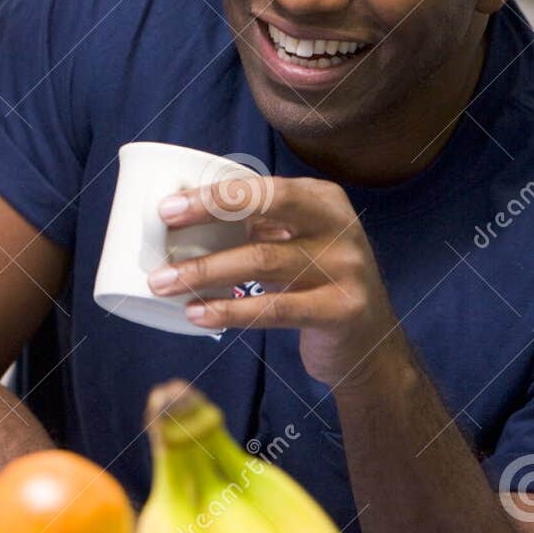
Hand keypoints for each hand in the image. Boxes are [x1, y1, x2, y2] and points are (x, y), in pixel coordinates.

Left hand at [149, 176, 409, 388]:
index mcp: (322, 199)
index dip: (214, 194)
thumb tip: (176, 217)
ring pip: (262, 261)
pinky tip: (196, 314)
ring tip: (163, 283)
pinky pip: (274, 309)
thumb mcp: (295, 244)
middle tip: (162, 230)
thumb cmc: (314, 283)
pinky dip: (229, 311)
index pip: (262, 187)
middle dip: (209, 213)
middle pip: (266, 208)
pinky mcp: (342, 310)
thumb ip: (255, 226)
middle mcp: (339, 226)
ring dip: (205, 272)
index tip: (167, 208)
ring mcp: (345, 268)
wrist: (371, 345)